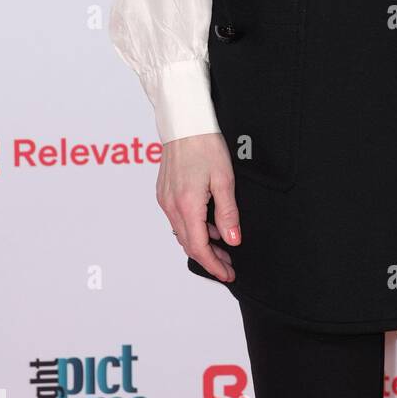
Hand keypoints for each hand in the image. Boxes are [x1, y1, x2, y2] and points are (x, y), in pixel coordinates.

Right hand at [156, 131, 240, 282]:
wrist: (185, 122)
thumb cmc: (205, 145)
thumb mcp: (225, 180)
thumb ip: (228, 214)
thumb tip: (232, 240)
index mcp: (187, 205)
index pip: (199, 248)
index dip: (214, 265)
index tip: (227, 274)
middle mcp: (171, 206)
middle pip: (189, 244)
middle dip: (209, 258)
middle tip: (229, 264)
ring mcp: (164, 199)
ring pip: (182, 232)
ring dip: (201, 243)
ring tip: (222, 245)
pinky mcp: (164, 192)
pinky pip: (177, 219)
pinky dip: (193, 227)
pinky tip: (207, 224)